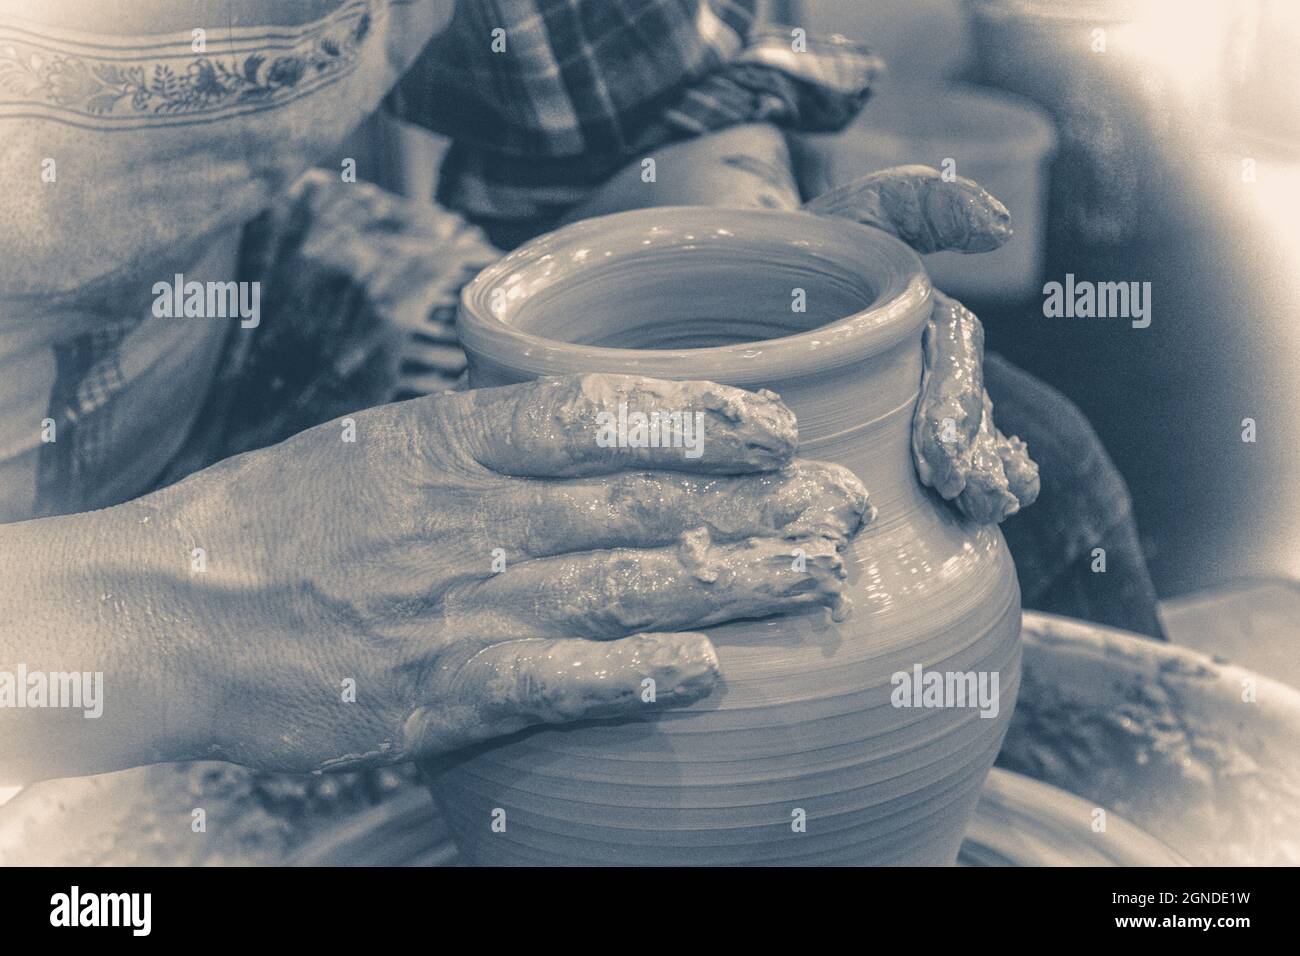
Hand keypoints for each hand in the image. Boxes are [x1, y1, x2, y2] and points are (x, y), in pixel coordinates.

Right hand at [137, 374, 868, 773]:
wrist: (175, 608)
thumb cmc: (274, 521)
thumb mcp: (376, 444)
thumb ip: (479, 442)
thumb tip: (582, 434)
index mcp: (454, 440)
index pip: (603, 411)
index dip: (701, 415)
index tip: (776, 422)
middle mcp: (477, 513)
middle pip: (645, 499)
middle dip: (756, 503)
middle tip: (843, 504)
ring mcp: (468, 602)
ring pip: (628, 583)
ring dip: (733, 579)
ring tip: (816, 574)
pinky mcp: (448, 687)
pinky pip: (563, 679)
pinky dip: (638, 673)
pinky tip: (709, 670)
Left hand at [805, 164, 1039, 521]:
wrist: (766, 273)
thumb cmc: (822, 240)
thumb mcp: (872, 206)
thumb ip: (931, 204)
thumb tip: (1000, 228)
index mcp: (929, 316)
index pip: (954, 359)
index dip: (952, 407)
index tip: (938, 455)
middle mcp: (932, 362)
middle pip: (965, 411)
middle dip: (970, 455)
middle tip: (965, 493)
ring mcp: (917, 399)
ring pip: (966, 444)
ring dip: (981, 478)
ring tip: (982, 510)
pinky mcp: (895, 431)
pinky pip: (939, 463)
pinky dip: (966, 485)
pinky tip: (973, 518)